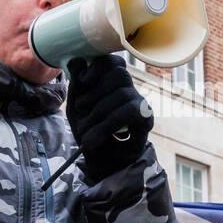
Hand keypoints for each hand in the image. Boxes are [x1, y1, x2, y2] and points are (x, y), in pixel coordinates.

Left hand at [64, 55, 153, 182]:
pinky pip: (129, 112)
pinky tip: (94, 138)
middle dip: (96, 92)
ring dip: (98, 113)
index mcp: (113, 84)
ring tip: (85, 132)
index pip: (114, 62)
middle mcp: (130, 91)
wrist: (99, 163)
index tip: (84, 80)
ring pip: (123, 94)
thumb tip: (77, 60)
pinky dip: (106, 125)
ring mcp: (140, 104)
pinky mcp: (146, 120)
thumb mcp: (76, 108)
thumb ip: (77, 85)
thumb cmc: (90, 132)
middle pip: (120, 75)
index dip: (99, 66)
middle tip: (81, 109)